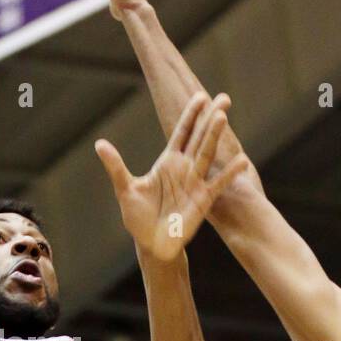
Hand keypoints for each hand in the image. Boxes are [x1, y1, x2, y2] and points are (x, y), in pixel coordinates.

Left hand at [95, 92, 249, 261]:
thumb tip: (99, 144)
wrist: (152, 244)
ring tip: (222, 116)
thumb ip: (116, 166)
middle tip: (223, 98)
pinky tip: (241, 161)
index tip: (199, 97)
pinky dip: (229, 173)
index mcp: (167, 162)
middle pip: (199, 138)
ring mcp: (195, 183)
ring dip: (214, 136)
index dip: (190, 115)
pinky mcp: (203, 200)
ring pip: (207, 154)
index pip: (181, 133)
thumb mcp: (125, 189)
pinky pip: (218, 184)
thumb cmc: (138, 217)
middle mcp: (184, 168)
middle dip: (210, 118)